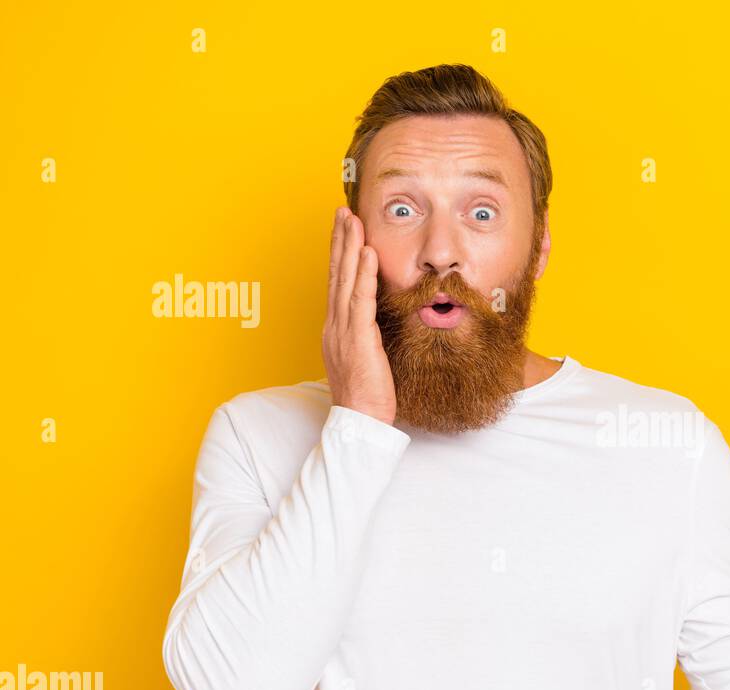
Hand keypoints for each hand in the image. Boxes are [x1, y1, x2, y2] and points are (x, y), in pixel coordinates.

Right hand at [322, 206, 396, 425]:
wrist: (358, 420)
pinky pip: (360, 300)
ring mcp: (343, 329)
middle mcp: (335, 323)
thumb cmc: (365, 393)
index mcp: (336, 327)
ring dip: (348, 246)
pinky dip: (363, 275)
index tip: (344, 228)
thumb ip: (367, 333)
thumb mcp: (365, 356)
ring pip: (345, 280)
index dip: (340, 253)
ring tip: (352, 219)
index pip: (338, 281)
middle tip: (342, 210)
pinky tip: (367, 253)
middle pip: (336, 273)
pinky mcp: (358, 338)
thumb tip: (376, 319)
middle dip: (339, 239)